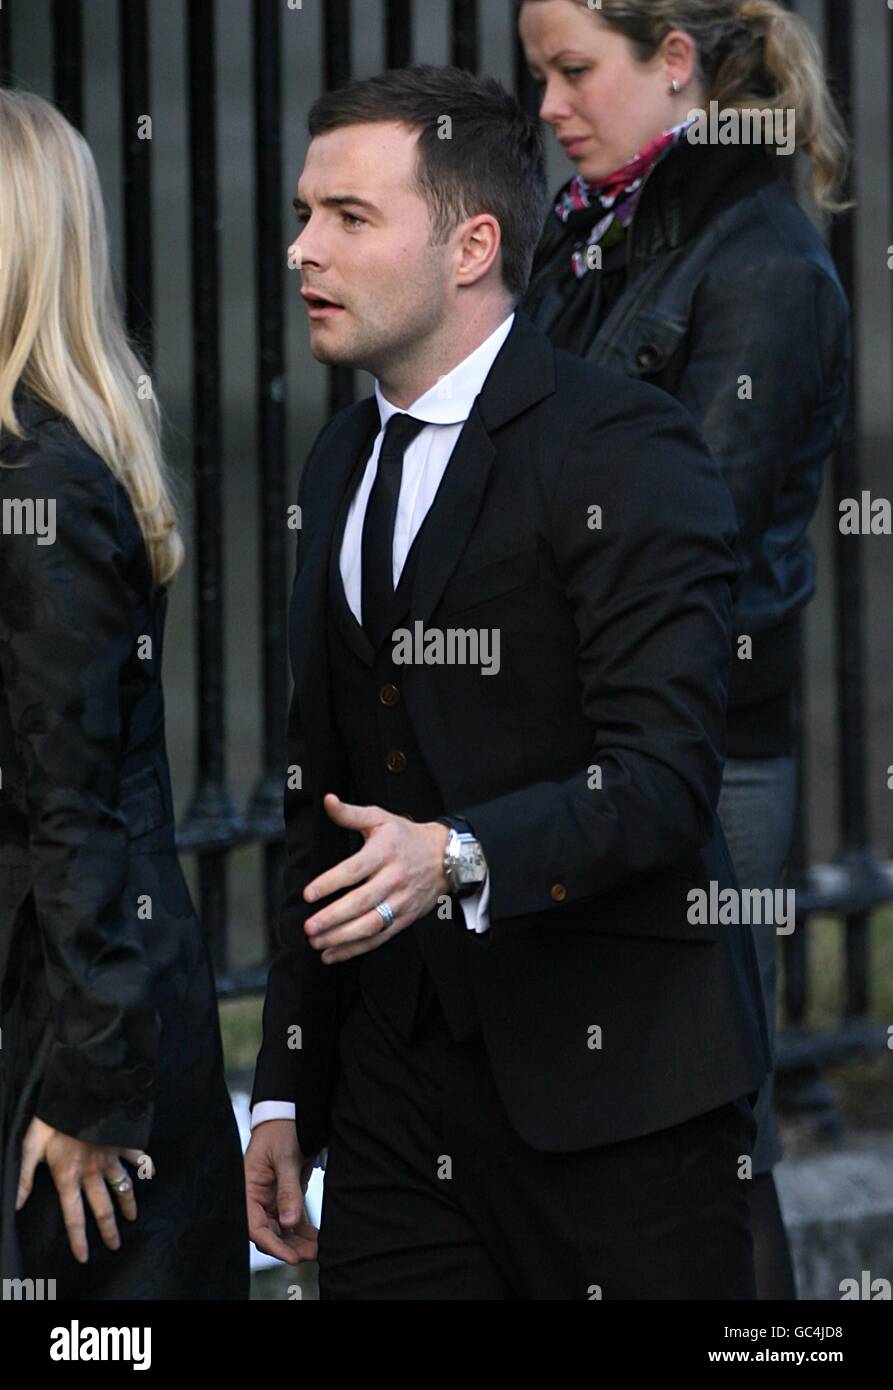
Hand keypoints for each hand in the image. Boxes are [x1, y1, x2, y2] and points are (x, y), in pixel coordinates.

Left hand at [15, 1115, 153, 1263]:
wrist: (81, 1089)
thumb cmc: (52, 1117)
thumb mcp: (30, 1145)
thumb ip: (24, 1177)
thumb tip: (15, 1206)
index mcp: (68, 1176)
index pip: (74, 1216)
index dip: (79, 1239)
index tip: (84, 1256)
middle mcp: (92, 1171)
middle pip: (102, 1208)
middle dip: (109, 1230)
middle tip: (115, 1246)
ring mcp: (109, 1156)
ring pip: (122, 1187)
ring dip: (128, 1204)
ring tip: (132, 1218)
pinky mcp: (121, 1140)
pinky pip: (137, 1156)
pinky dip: (144, 1165)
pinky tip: (149, 1173)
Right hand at [245, 1119, 318, 1264]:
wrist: (288, 1114)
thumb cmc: (280, 1130)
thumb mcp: (285, 1158)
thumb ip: (287, 1190)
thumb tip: (290, 1223)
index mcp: (247, 1189)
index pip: (254, 1226)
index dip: (272, 1244)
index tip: (291, 1256)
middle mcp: (256, 1198)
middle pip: (268, 1233)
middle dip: (289, 1247)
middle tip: (312, 1255)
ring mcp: (269, 1199)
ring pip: (281, 1230)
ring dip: (297, 1242)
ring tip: (318, 1249)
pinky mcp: (282, 1197)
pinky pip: (290, 1220)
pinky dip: (302, 1231)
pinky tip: (315, 1238)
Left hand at [302, 794, 449, 963]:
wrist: (447, 857)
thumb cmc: (406, 837)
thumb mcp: (380, 819)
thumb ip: (350, 813)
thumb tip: (327, 800)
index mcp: (384, 853)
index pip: (354, 870)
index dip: (330, 883)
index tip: (308, 894)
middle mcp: (393, 879)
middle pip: (361, 902)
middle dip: (333, 918)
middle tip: (309, 927)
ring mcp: (400, 902)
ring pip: (370, 925)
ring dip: (341, 938)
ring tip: (316, 942)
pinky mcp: (405, 919)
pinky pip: (379, 937)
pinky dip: (355, 949)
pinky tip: (332, 954)